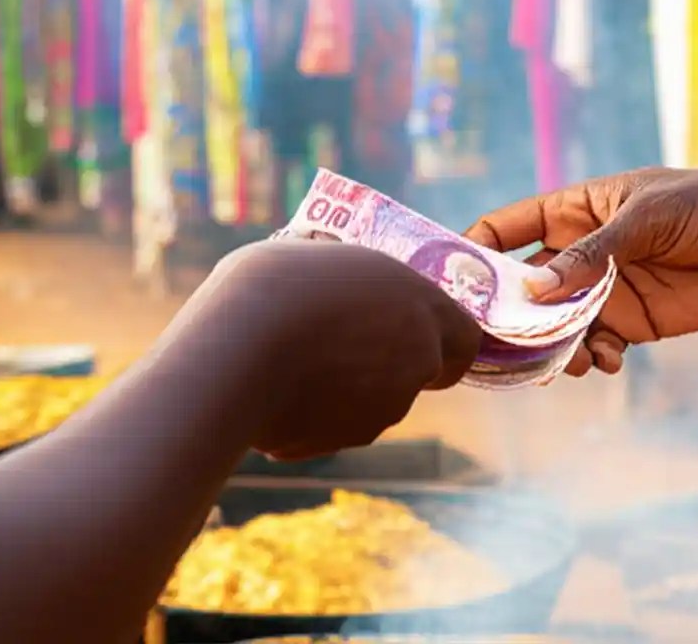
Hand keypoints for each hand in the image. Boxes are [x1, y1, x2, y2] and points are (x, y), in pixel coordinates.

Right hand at [163, 240, 480, 459]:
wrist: (233, 353)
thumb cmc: (272, 286)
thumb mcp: (314, 255)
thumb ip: (342, 275)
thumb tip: (327, 267)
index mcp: (421, 306)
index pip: (464, 340)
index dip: (442, 340)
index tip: (412, 334)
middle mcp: (415, 362)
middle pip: (417, 372)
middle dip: (387, 363)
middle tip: (341, 344)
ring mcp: (382, 410)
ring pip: (375, 402)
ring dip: (347, 389)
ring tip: (293, 361)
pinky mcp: (343, 443)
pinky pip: (332, 426)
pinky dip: (314, 415)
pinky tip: (274, 392)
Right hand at [465, 168, 697, 373]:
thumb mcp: (650, 217)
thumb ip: (595, 252)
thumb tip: (537, 288)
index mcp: (575, 211)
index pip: (507, 228)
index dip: (474, 251)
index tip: (452, 282)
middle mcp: (579, 253)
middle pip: (523, 286)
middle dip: (510, 315)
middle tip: (498, 344)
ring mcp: (603, 290)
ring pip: (554, 325)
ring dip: (551, 345)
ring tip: (567, 359)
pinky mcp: (632, 322)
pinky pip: (593, 346)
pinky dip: (589, 359)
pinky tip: (606, 362)